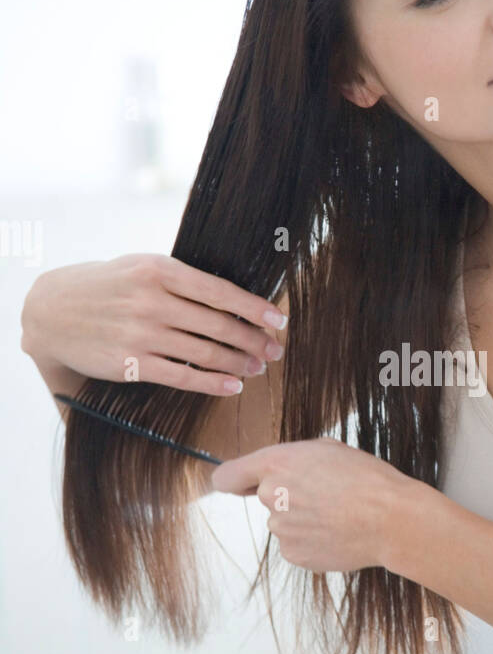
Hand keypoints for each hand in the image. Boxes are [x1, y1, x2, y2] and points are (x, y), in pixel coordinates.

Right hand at [21, 254, 286, 395]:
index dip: (255, 308)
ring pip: (206, 352)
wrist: (52, 311)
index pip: (221, 291)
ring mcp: (141, 333)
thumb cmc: (107, 286)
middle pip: (219, 324)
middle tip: (275, 350)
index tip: (279, 321)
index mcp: (159, 269)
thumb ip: (181, 280)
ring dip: (239, 363)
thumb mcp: (140, 267)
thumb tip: (235, 298)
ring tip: (258, 368)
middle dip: (254, 340)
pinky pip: (183, 376)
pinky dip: (213, 383)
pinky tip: (233, 386)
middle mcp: (152, 300)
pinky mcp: (132, 363)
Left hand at [210, 437, 410, 572]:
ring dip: (302, 519)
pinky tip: (337, 532)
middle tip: (324, 494)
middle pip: (264, 497)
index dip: (234, 481)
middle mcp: (270, 496)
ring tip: (338, 514)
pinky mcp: (294, 554)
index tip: (241, 485)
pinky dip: (312, 540)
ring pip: (283, 522)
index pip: (226, 477)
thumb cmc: (366, 478)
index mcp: (275, 464)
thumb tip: (275, 475)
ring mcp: (280, 529)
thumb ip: (291, 460)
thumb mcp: (326, 450)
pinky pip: (296, 544)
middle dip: (287, 495)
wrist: (391, 518)